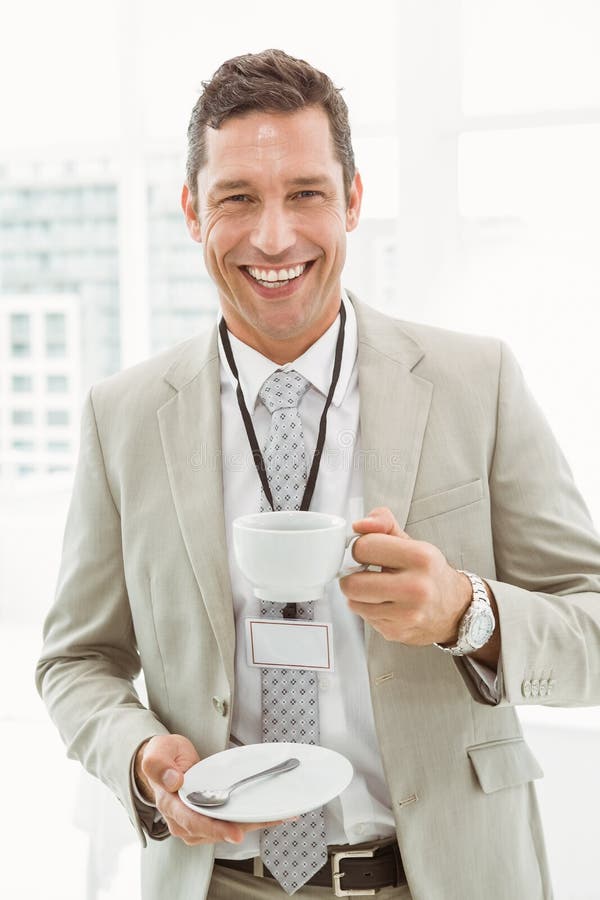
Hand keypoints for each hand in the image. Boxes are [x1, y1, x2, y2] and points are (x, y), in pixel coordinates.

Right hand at [135, 734, 286, 845]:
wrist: (165, 762)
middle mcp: (183, 820)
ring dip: (252, 823)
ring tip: (278, 815)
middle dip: (243, 827)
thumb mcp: (157, 753)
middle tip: (269, 819)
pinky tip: (271, 814)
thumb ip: (160, 765)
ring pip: (226, 828)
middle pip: (215, 829)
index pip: (193, 821)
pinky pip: (230, 822)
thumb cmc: (162, 758)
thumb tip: (174, 780)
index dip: (215, 829)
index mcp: (170, 805)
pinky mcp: (209, 819)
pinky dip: (250, 819)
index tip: (235, 832)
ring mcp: (196, 823)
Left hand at [339, 507, 471, 644]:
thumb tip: (360, 525)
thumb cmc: (429, 573)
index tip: (366, 551)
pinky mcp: (397, 631)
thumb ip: (383, 524)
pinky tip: (386, 604)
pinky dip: (370, 610)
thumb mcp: (411, 542)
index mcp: (420, 557)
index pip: (364, 548)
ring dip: (359, 595)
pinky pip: (365, 618)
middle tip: (364, 573)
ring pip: (354, 603)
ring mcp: (407, 614)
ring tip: (377, 589)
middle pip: (353, 583)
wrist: (455, 609)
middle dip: (352, 576)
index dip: (360, 548)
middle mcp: (416, 588)